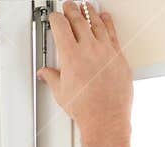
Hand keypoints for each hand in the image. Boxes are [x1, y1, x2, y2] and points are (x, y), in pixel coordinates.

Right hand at [37, 3, 132, 144]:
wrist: (105, 117)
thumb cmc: (85, 108)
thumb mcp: (61, 93)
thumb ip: (52, 78)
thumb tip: (46, 74)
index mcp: (71, 56)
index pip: (61, 27)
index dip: (56, 19)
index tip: (54, 17)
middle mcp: (89, 49)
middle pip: (79, 20)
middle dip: (71, 10)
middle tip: (68, 5)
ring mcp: (106, 50)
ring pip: (97, 23)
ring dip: (89, 13)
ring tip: (86, 7)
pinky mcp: (118, 56)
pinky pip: (112, 33)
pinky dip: (108, 23)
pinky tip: (105, 18)